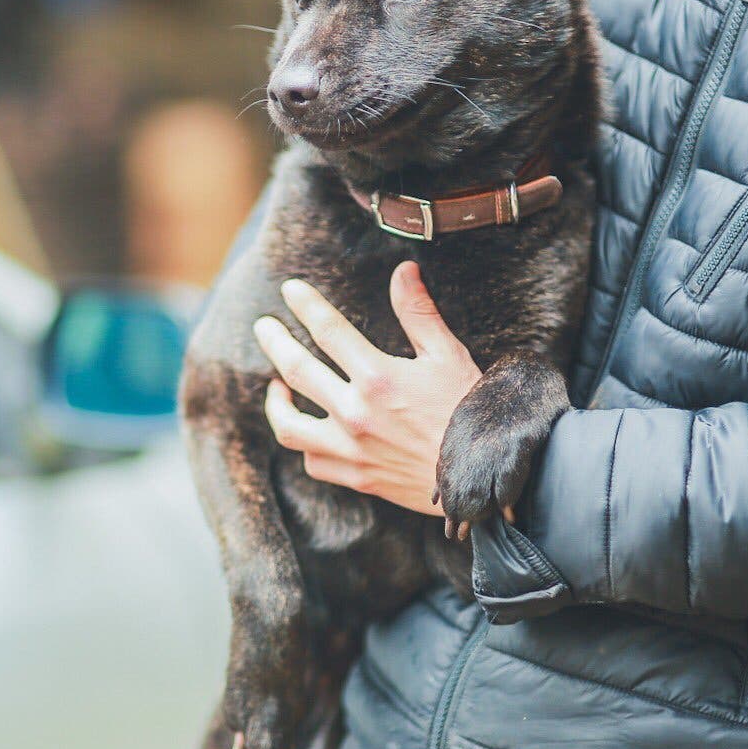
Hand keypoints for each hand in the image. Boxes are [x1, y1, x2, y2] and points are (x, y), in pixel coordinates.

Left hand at [253, 261, 483, 530]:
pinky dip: (306, 444)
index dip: (305, 305)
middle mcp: (355, 413)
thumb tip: (403, 271)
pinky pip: (313, 461)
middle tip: (264, 327)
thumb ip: (418, 313)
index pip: (328, 330)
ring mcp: (351, 449)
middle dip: (274, 343)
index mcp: (378, 377)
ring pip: (289, 426)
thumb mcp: (448, 355)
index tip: (290, 290)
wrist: (484, 476)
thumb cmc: (470, 412)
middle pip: (296, 370)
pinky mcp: (356, 477)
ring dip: (276, 402)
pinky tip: (307, 429)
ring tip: (276, 386)